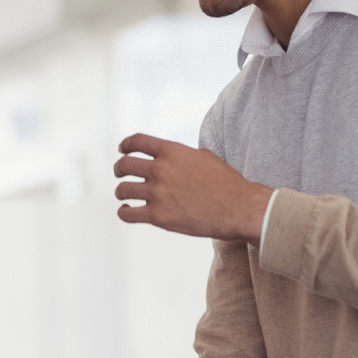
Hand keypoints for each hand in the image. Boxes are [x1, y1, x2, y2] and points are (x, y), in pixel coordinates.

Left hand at [113, 133, 271, 242]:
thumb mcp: (204, 157)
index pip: (137, 141)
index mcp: (172, 151)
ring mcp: (158, 193)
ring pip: (122, 189)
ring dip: (121, 191)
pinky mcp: (158, 216)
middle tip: (120, 172)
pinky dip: (123, 212)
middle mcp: (161, 170)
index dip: (126, 144)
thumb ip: (181, 155)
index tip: (122, 149)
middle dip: (119, 168)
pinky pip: (127, 214)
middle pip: (124, 165)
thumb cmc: (226, 183)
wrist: (238, 208)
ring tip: (125, 194)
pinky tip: (127, 210)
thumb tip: (169, 157)